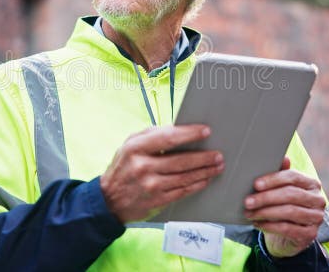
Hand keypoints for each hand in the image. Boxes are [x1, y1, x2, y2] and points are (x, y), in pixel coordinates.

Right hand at [100, 124, 224, 222]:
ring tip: (217, 166)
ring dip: (205, 171)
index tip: (206, 131)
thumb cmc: (123, 167)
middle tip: (218, 154)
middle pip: (181, 160)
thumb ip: (150, 135)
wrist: (109, 200)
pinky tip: (205, 179)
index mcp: (135, 148)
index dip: (189, 134)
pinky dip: (197, 185)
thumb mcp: (129, 145)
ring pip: (185, 177)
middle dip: (204, 157)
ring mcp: (151, 186)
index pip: (168, 138)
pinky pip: (183, 191)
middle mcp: (143, 167)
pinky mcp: (157, 200)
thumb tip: (177, 128)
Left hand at [243, 156, 325, 257]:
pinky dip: (270, 226)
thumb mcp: (281, 189)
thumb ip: (281, 174)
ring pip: (289, 211)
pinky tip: (258, 224)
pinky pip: (288, 228)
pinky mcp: (311, 234)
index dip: (273, 180)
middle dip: (266, 198)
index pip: (293, 177)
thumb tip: (284, 158)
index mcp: (312, 183)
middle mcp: (318, 199)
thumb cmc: (284, 205)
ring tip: (249, 214)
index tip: (255, 185)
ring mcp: (316, 217)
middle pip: (290, 195)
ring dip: (265, 212)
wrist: (291, 233)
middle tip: (247, 202)